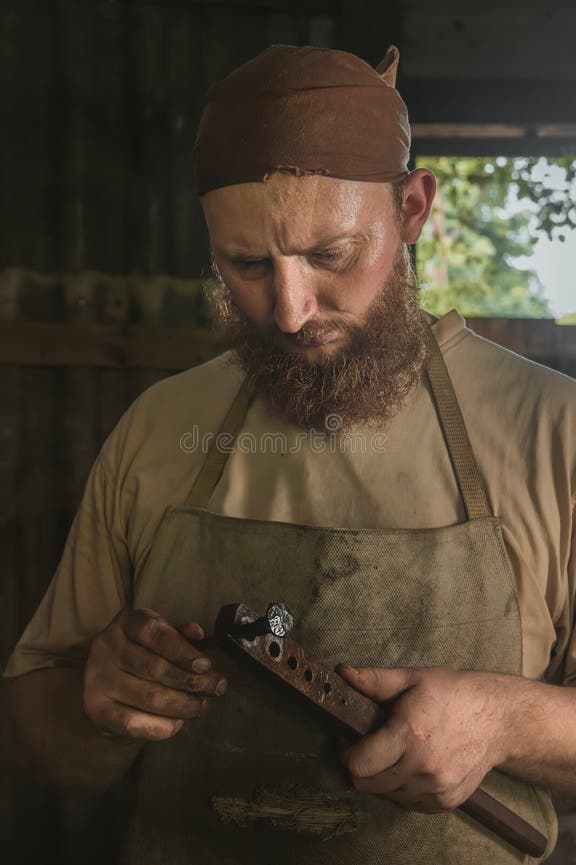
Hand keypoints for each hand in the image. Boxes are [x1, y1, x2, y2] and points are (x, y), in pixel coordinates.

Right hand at [83, 608, 226, 742]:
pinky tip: (177, 723)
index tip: (206, 665)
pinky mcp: (95, 709)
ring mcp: (97, 679)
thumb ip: (179, 636)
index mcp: (126, 622)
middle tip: (215, 689)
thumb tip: (198, 632)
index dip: (182, 650)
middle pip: (154, 667)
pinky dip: (161, 726)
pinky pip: (133, 723)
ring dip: (182, 705)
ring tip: (199, 707)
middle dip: (191, 681)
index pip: (154, 632)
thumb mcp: (160, 640)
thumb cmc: (144, 659)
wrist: (108, 692)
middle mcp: (106, 647)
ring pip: (149, 697)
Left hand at [338, 665, 507, 812]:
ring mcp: (437, 787)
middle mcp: (423, 767)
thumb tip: (341, 673)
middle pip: (369, 784)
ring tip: (395, 753)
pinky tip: (413, 765)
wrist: (496, 718)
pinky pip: (410, 804)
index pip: (359, 764)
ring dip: (384, 778)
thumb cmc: (452, 693)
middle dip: (362, 767)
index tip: (349, 740)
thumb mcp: (411, 678)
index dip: (347, 752)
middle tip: (370, 746)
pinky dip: (404, 789)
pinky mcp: (447, 801)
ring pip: (388, 796)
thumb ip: (373, 680)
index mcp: (409, 735)